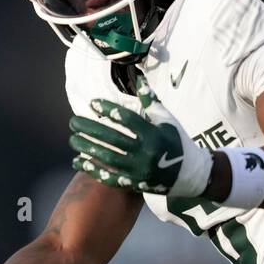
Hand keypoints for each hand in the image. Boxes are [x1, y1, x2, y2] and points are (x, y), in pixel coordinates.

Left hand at [69, 95, 211, 196]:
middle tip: (73, 122)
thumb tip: (139, 79)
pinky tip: (79, 162)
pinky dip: (94, 170)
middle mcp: (146, 153)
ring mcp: (139, 170)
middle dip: (90, 129)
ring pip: (108, 158)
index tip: (92, 103)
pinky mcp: (135, 184)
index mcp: (154, 134)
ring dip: (88, 148)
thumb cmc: (178, 142)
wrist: (190, 174)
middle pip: (112, 139)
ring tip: (73, 140)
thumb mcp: (167, 120)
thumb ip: (151, 101)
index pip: (126, 119)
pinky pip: (111, 177)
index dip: (108, 110)